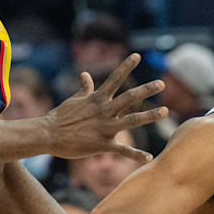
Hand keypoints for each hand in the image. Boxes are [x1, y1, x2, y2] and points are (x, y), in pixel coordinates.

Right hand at [42, 54, 165, 160]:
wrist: (48, 134)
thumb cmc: (60, 117)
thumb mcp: (74, 100)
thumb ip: (84, 89)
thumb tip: (86, 74)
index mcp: (97, 99)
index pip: (114, 79)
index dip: (126, 66)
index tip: (137, 56)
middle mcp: (104, 111)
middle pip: (129, 97)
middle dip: (146, 90)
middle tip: (162, 83)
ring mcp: (104, 127)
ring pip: (131, 120)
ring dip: (149, 116)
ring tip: (165, 111)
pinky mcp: (102, 144)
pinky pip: (122, 150)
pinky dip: (135, 154)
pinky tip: (148, 157)